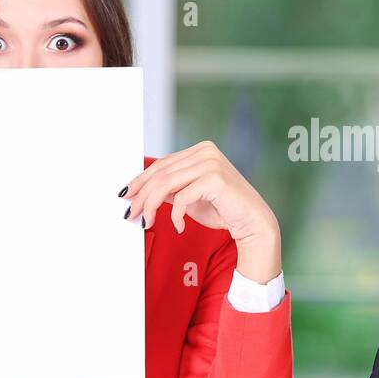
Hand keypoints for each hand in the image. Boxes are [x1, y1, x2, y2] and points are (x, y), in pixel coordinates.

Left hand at [121, 141, 281, 283]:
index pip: (162, 164)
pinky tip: (178, 227)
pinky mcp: (215, 179)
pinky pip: (181, 198)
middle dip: (141, 195)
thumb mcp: (190, 196)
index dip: (140, 180)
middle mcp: (206, 151)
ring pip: (166, 184)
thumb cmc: (223, 210)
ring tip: (146, 222)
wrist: (252, 223)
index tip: (126, 196)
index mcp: (200, 150)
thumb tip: (140, 191)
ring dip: (150, 206)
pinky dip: (174, 215)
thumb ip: (171, 188)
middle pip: (160, 173)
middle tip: (130, 214)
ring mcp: (211, 163)